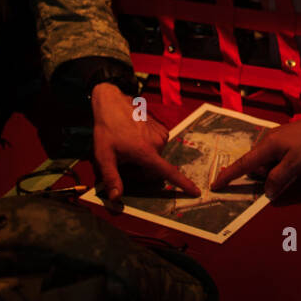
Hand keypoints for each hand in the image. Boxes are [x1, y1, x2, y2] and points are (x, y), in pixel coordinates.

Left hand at [90, 84, 198, 200]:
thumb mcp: (104, 156)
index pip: (169, 172)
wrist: (112, 103)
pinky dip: (148, 149)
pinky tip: (135, 140)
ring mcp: (161, 135)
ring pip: (156, 158)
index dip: (183, 184)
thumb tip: (116, 198)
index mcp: (147, 152)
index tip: (196, 192)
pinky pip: (157, 147)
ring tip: (128, 148)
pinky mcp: (162, 129)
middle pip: (155, 169)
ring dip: (145, 159)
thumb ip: (111, 178)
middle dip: (142, 171)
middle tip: (124, 162)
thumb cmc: (106, 129)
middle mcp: (158, 144)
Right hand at [211, 115, 300, 198]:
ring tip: (296, 166)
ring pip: (267, 162)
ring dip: (276, 169)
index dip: (228, 176)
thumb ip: (277, 179)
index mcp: (266, 146)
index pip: (243, 164)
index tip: (215, 184)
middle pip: (257, 165)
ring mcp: (275, 138)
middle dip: (267, 174)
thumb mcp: (294, 166)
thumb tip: (267, 191)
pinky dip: (281, 163)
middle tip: (288, 173)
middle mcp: (267, 141)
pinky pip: (275, 156)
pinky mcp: (283, 139)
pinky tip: (296, 161)